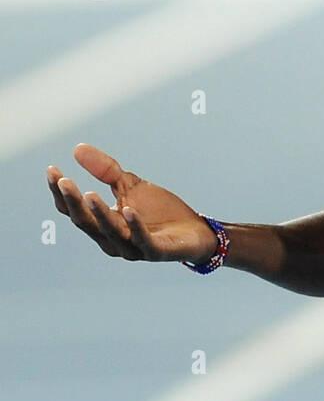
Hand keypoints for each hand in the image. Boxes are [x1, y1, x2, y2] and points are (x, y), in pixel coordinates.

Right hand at [45, 143, 218, 263]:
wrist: (195, 232)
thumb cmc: (159, 212)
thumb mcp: (130, 185)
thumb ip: (106, 170)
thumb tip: (76, 148)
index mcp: (102, 224)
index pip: (74, 211)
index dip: (61, 192)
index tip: (52, 169)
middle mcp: (112, 240)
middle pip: (86, 223)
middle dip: (74, 202)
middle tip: (64, 181)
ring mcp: (133, 248)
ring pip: (110, 232)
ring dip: (99, 214)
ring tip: (89, 194)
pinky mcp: (155, 251)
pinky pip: (142, 240)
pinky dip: (134, 226)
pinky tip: (128, 209)